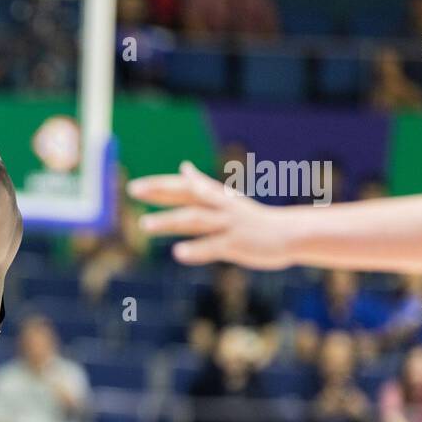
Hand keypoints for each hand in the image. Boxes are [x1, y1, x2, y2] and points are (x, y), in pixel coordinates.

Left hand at [129, 161, 295, 268]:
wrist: (289, 234)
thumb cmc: (251, 218)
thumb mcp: (225, 198)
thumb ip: (202, 186)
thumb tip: (183, 168)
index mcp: (215, 197)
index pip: (182, 187)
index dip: (158, 186)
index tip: (133, 187)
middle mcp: (220, 207)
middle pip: (186, 196)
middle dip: (159, 193)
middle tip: (132, 190)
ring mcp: (228, 225)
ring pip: (195, 219)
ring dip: (169, 220)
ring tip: (144, 225)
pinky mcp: (236, 245)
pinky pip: (213, 247)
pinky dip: (196, 249)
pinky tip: (177, 253)